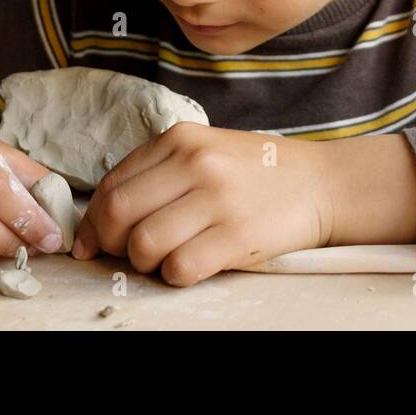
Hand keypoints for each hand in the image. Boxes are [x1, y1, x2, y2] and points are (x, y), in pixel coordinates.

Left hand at [73, 122, 333, 285]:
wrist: (321, 183)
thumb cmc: (257, 173)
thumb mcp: (206, 151)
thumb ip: (157, 174)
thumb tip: (100, 223)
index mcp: (181, 138)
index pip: (112, 184)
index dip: (93, 221)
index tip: (94, 242)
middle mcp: (196, 163)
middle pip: (117, 213)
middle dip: (110, 244)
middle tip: (127, 254)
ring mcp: (218, 199)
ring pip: (143, 245)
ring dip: (145, 263)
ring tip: (167, 257)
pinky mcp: (237, 235)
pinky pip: (179, 268)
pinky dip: (175, 275)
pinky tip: (193, 264)